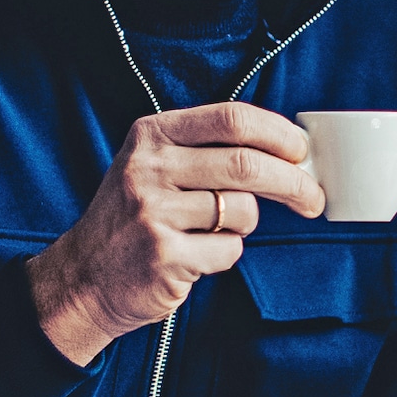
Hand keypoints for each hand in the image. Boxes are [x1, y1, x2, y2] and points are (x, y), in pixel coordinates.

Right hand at [27, 102, 325, 364]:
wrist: (84, 277)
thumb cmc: (137, 217)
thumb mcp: (155, 165)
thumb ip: (209, 150)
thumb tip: (290, 154)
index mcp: (152, 135)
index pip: (232, 119)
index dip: (279, 133)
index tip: (302, 152)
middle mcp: (149, 168)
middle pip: (246, 164)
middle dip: (293, 182)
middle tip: (313, 198)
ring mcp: (153, 213)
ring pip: (243, 211)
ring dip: (246, 224)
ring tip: (218, 230)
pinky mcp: (163, 256)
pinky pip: (229, 250)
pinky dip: (227, 253)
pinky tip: (198, 254)